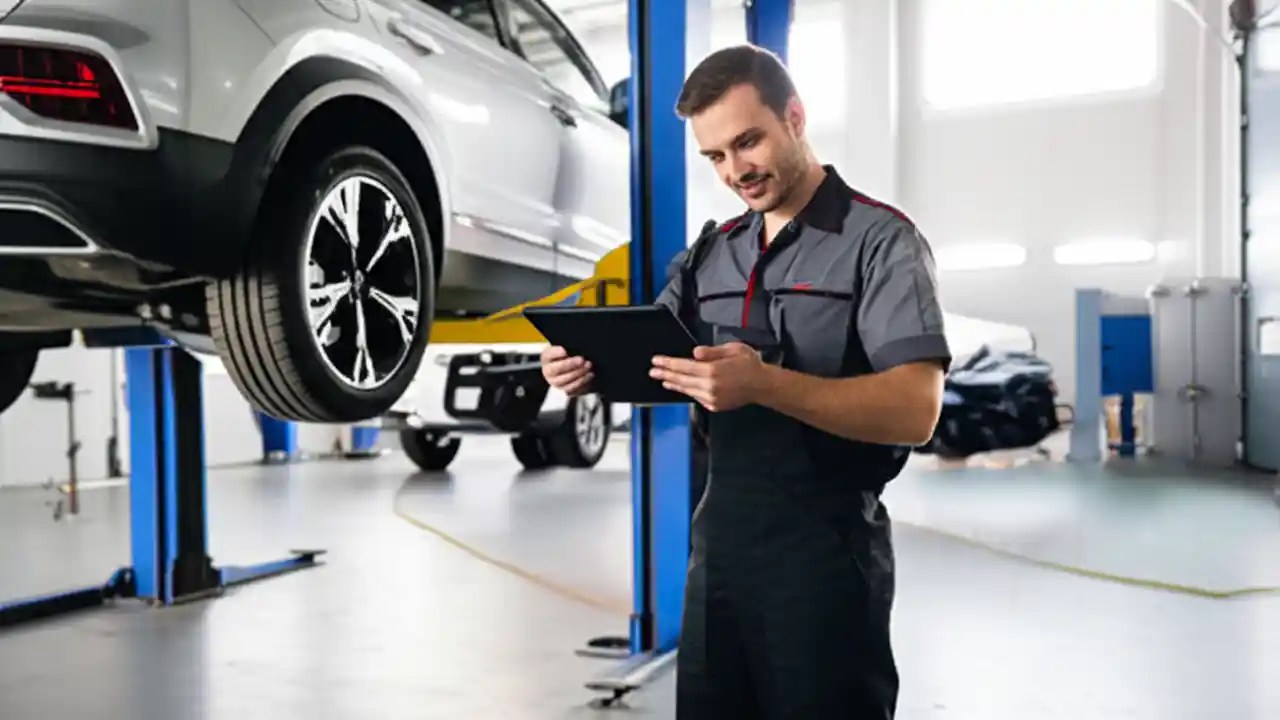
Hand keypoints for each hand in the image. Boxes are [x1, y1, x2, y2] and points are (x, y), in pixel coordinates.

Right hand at [541, 345, 593, 395]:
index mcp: (547, 357)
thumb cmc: (571, 355)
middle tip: (581, 360)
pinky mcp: (566, 390)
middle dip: (569, 364)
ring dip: (578, 374)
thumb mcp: (568, 347)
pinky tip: (589, 375)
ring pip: (564, 381)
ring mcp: (556, 382)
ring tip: (588, 367)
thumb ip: (569, 347)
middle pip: (555, 370)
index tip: (564, 351)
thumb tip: (575, 348)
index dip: (555, 353)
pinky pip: (573, 389)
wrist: (575, 367)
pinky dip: (582, 382)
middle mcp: (548, 371)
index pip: (548, 354)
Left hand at [650, 342, 765, 411]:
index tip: (657, 361)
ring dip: (674, 384)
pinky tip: (681, 387)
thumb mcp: (733, 349)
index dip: (668, 363)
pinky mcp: (714, 405)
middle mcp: (710, 386)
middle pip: (681, 379)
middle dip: (665, 374)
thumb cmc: (749, 365)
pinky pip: (696, 397)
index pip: (683, 366)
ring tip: (664, 380)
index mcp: (712, 371)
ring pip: (687, 390)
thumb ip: (712, 351)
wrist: (762, 385)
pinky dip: (687, 391)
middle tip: (653, 371)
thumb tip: (695, 353)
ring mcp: (711, 398)